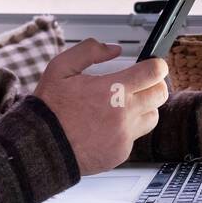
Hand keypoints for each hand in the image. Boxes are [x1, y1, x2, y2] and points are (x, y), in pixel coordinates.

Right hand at [33, 39, 168, 173]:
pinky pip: (135, 137)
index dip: (156, 65)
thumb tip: (113, 49)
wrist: (41, 147)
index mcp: (113, 90)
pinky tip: (107, 127)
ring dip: (144, 108)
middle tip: (140, 84)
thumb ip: (89, 51)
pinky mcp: (121, 153)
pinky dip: (126, 130)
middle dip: (153, 85)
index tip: (151, 65)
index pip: (155, 72)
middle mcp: (124, 113)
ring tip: (123, 106)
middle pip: (160, 94)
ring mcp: (124, 135)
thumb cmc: (50, 109)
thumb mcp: (61, 68)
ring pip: (152, 117)